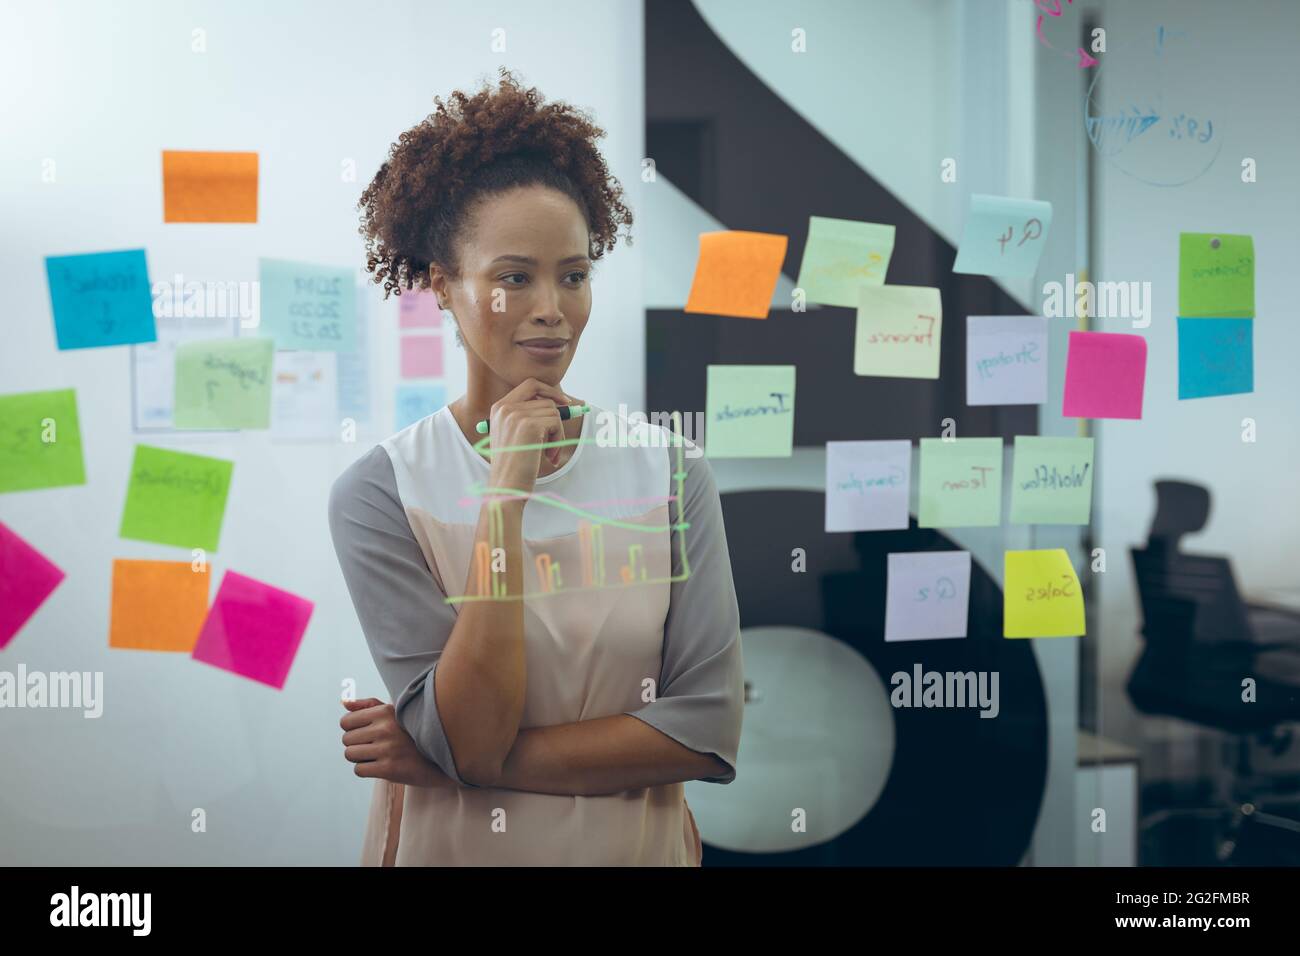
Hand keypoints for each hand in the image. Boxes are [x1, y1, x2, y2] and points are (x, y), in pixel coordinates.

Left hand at [340, 697, 450, 787]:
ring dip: (360, 758)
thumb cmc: (410, 734)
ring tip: (377, 755)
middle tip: (374, 746)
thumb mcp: (394, 713)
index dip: (352, 729)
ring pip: (350, 754)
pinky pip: (359, 769)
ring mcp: (387, 748)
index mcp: (384, 712)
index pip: (346, 721)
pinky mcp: (389, 768)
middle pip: (346, 739)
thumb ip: (368, 706)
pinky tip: (381, 765)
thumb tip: (343, 702)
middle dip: (356, 745)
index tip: (366, 733)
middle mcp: (385, 728)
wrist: (437, 760)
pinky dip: (366, 770)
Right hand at [486, 378, 578, 496]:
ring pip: (553, 412)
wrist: (506, 487)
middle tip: (556, 440)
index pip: (530, 385)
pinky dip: (558, 441)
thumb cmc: (513, 466)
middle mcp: (505, 408)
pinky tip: (549, 456)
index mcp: (499, 408)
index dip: (550, 391)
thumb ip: (528, 417)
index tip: (565, 403)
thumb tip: (561, 404)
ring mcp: (516, 415)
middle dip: (556, 420)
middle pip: (546, 400)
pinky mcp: (529, 425)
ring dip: (557, 434)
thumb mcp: (514, 435)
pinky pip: (556, 423)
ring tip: (549, 453)